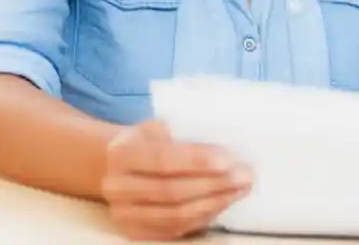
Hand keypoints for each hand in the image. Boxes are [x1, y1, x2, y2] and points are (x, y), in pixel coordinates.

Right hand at [100, 120, 252, 241]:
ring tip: (240, 190)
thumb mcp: (155, 127)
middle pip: (172, 191)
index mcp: (122, 152)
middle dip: (214, 184)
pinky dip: (203, 217)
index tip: (229, 160)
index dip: (197, 161)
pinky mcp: (134, 231)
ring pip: (176, 214)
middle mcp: (117, 186)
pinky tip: (222, 202)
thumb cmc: (146, 142)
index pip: (163, 159)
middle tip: (245, 176)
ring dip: (214, 202)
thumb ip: (180, 132)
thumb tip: (224, 139)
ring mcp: (124, 213)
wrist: (113, 166)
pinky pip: (175, 229)